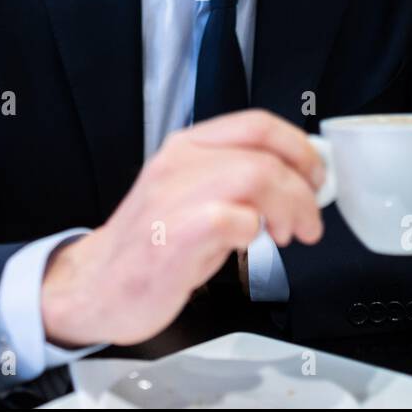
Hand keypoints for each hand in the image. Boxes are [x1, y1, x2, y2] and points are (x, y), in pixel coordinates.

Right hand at [40, 109, 325, 347]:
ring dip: (288, 208)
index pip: (256, 124)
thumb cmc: (149, 247)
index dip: (299, 148)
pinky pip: (231, 219)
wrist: (96, 286)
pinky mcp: (173, 237)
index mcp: (185, 148)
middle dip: (303, 190)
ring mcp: (173, 198)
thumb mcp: (191, 197)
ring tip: (287, 235)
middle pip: (264, 155)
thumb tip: (296, 181)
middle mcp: (178, 164)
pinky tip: (248, 245)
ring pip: (255, 177)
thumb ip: (236, 182)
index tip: (316, 175)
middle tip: (309, 220)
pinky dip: (252, 231)